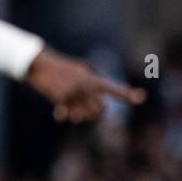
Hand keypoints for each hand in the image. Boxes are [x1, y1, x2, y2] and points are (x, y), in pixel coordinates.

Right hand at [24, 47, 145, 123]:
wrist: (40, 65)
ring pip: (83, 115)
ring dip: (77, 115)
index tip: (141, 97)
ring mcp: (74, 92)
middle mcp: (86, 85)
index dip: (126, 94)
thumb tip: (101, 104)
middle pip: (99, 110)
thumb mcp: (81, 69)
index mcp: (92, 78)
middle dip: (93, 113)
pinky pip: (67, 115)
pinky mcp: (61, 98)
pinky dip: (62, 114)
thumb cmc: (62, 67)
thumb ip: (94, 81)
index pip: (112, 88)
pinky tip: (58, 112)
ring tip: (70, 106)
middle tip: (84, 108)